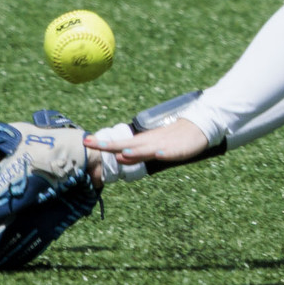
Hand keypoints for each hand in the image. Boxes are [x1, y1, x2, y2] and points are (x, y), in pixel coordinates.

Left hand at [86, 117, 210, 168]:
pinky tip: (158, 154)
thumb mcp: (152, 147)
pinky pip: (169, 151)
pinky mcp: (178, 149)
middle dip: (109, 145)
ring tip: (120, 152)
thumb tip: (118, 157)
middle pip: (126, 144)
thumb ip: (136, 153)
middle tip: (89, 142)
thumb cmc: (172, 138)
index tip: (85, 141)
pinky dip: (162, 152)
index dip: (103, 143)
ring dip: (134, 151)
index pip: (118, 143)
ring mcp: (163, 145)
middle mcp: (149, 142)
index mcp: (142, 142)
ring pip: (146, 148)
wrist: (197, 127)